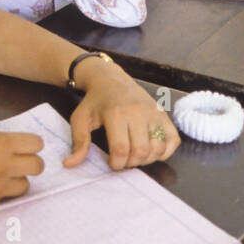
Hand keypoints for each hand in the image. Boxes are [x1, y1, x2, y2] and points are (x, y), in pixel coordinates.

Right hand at [0, 129, 44, 204]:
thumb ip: (0, 140)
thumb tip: (20, 144)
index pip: (36, 144)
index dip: (31, 143)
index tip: (24, 143)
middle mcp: (1, 166)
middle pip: (38, 166)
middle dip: (30, 160)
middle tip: (19, 157)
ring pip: (27, 183)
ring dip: (19, 176)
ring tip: (3, 170)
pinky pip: (11, 193)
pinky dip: (7, 187)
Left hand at [65, 62, 179, 169]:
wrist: (110, 79)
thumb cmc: (95, 101)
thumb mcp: (81, 119)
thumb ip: (78, 142)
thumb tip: (70, 164)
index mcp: (116, 113)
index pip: (121, 149)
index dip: (116, 163)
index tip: (110, 163)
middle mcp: (138, 112)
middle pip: (141, 150)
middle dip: (131, 163)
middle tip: (122, 160)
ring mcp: (153, 112)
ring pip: (158, 147)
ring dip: (147, 159)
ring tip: (135, 156)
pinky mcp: (163, 114)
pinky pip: (173, 140)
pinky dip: (165, 151)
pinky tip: (151, 151)